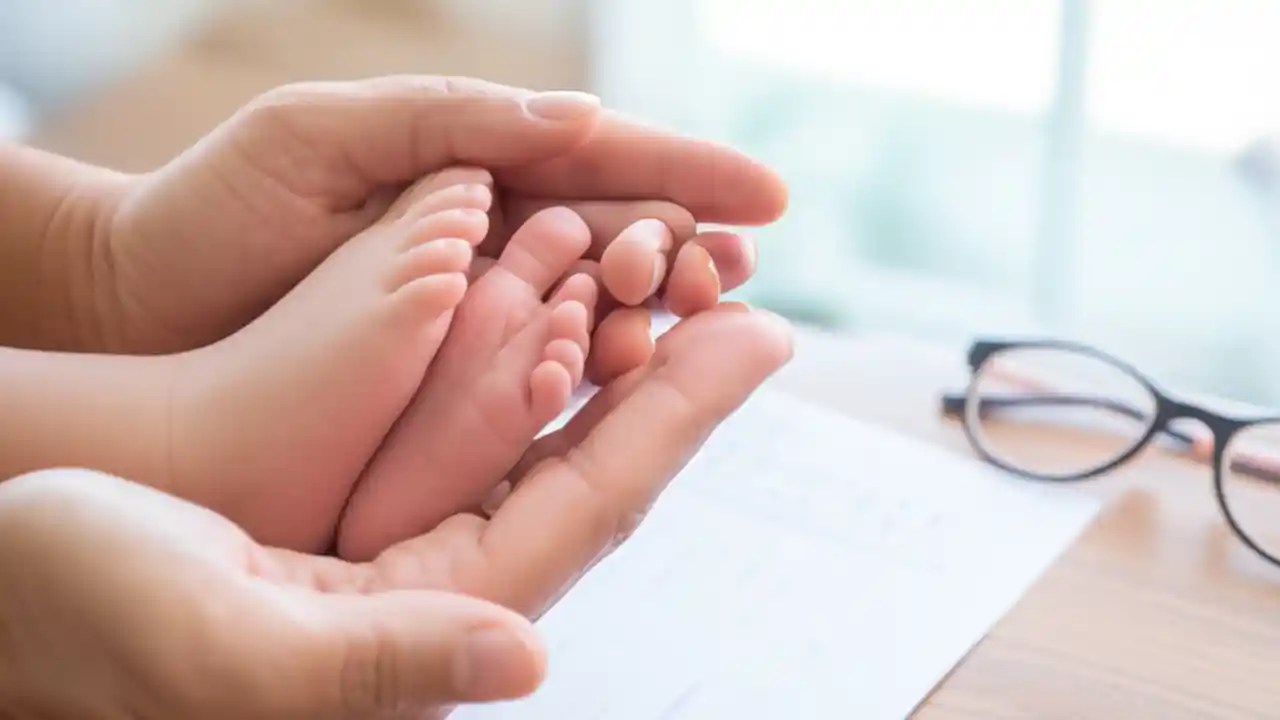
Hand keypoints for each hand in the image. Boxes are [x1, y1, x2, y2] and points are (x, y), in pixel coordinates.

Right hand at [0, 305, 790, 718]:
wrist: (17, 575)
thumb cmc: (95, 615)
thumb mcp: (235, 650)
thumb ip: (384, 662)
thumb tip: (524, 656)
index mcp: (434, 622)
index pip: (594, 505)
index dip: (684, 418)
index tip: (760, 336)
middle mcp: (445, 585)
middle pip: (595, 468)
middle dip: (679, 389)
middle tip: (748, 304)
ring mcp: (415, 541)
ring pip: (546, 441)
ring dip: (616, 366)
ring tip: (676, 292)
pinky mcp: (375, 502)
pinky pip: (480, 425)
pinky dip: (532, 364)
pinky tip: (566, 318)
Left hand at [99, 76, 785, 363]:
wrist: (141, 304)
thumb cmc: (220, 204)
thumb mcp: (327, 132)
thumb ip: (452, 120)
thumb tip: (583, 119)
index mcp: (475, 164)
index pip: (603, 164)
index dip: (689, 177)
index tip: (768, 198)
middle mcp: (490, 236)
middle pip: (618, 238)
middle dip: (687, 251)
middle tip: (735, 269)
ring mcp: (475, 308)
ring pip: (590, 307)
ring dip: (652, 313)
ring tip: (697, 317)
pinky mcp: (448, 374)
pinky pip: (537, 368)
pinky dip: (588, 368)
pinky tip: (626, 370)